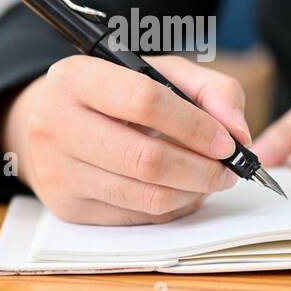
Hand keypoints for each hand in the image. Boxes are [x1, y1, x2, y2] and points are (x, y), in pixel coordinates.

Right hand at [1, 55, 251, 224]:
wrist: (51, 123)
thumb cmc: (116, 95)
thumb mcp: (160, 73)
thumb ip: (210, 90)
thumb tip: (238, 131)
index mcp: (77, 77)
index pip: (145, 101)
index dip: (195, 125)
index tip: (227, 141)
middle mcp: (56, 123)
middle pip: (146, 159)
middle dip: (202, 169)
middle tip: (228, 169)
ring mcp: (58, 171)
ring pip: (146, 196)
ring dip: (193, 193)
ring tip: (211, 179)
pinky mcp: (67, 208)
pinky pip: (137, 217)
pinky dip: (172, 208)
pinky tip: (182, 191)